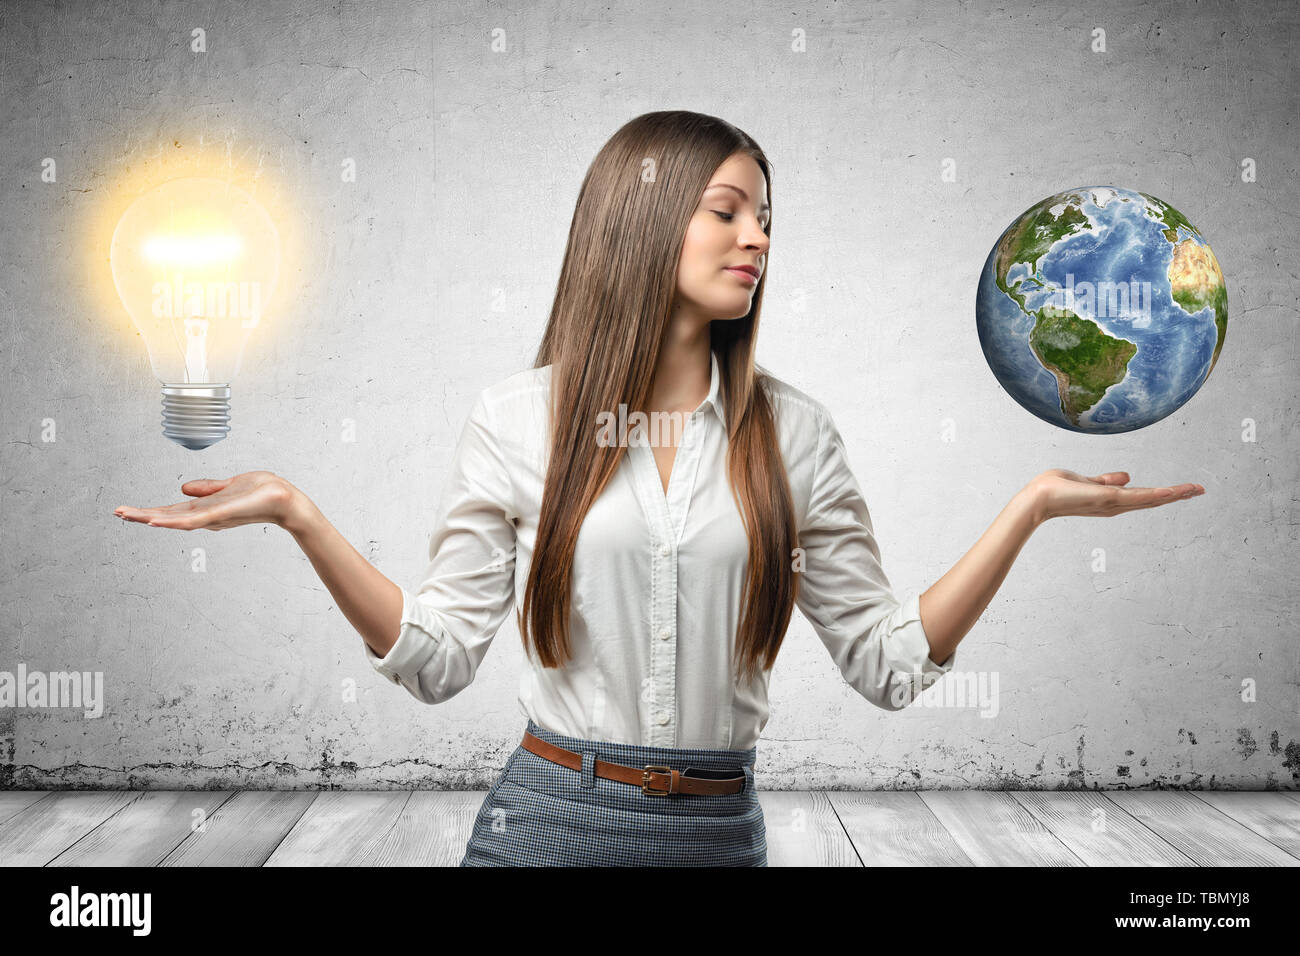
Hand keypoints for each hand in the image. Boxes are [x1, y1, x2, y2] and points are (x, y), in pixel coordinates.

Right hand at [114, 470, 300, 530]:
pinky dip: (177, 521)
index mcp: (206, 507)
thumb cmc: (264, 492)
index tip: (126, 510)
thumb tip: (184, 487)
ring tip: (130, 517)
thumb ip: (208, 488)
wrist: (288, 500)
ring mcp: (215, 517)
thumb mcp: (230, 485)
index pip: (173, 510)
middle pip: (169, 517)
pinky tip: (159, 522)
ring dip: (153, 519)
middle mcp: (207, 516)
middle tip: (117, 513)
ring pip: (177, 520)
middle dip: (142, 515)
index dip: (150, 510)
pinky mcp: (224, 515)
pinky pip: (197, 520)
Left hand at [1027, 469, 1205, 523]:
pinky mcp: (1107, 500)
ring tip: (1195, 489)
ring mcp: (1112, 504)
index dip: (1164, 492)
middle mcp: (1115, 505)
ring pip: (1149, 499)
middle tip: (1200, 490)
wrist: (1037, 498)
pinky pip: (1135, 497)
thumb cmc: (1055, 490)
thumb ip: (1105, 480)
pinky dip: (1154, 495)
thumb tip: (1126, 476)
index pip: (1143, 495)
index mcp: (1111, 499)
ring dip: (1173, 494)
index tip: (1185, 489)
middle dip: (1176, 495)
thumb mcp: (1086, 481)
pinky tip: (1170, 492)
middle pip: (1152, 499)